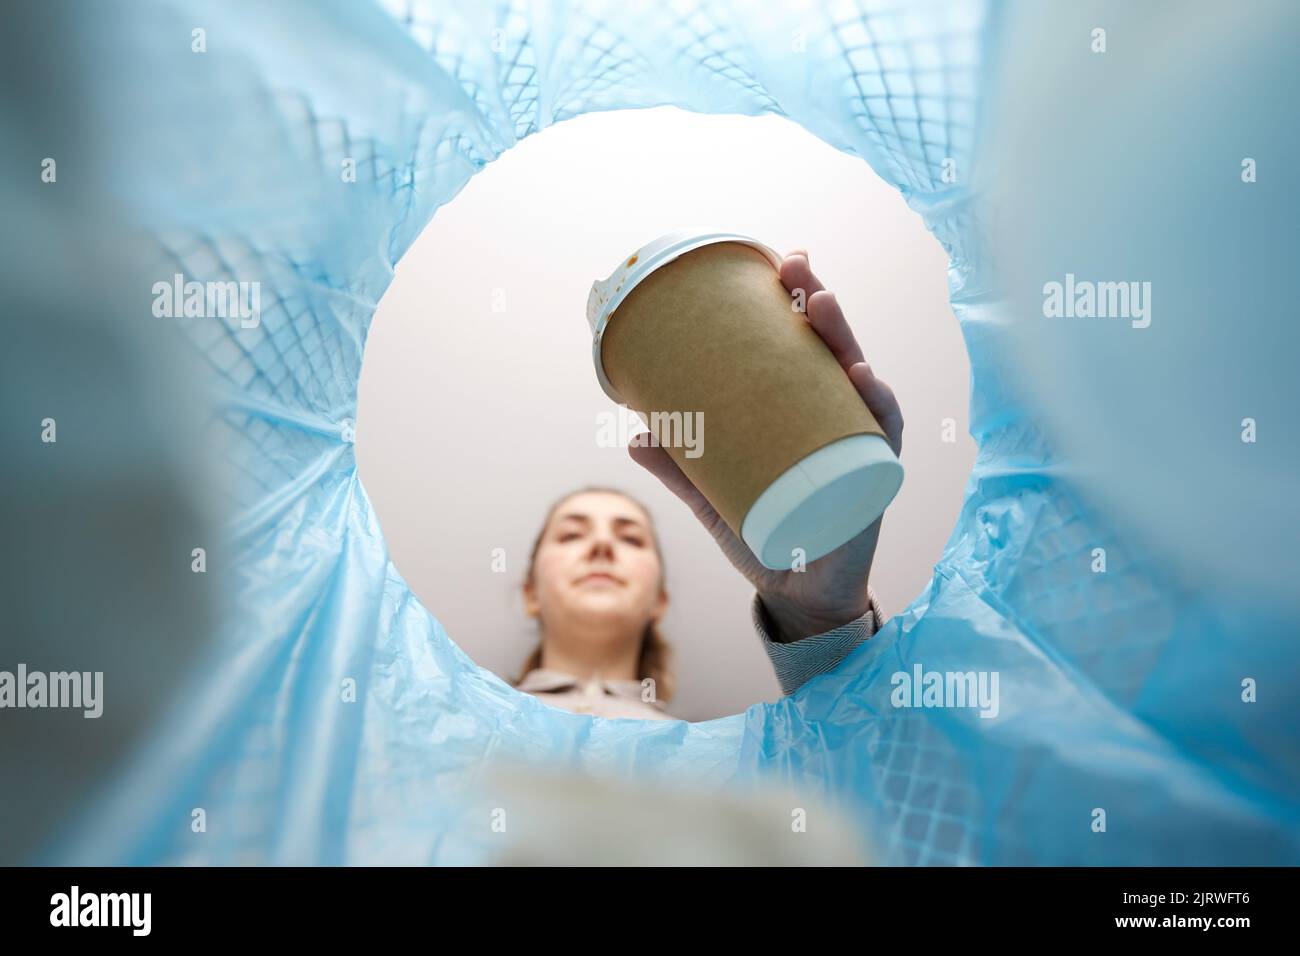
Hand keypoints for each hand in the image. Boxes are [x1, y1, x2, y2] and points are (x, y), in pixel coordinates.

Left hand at [629, 249, 903, 641]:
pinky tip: (865, 380)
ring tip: (820, 305)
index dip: (796, 305)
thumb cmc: (767, 537)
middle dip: (819, 303)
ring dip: (845, 340)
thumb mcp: (716, 499)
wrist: (798, 596)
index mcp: (805, 416)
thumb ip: (682, 468)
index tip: (777, 265)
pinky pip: (882, 436)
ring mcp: (860, 447)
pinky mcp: (873, 481)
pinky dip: (878, 407)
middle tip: (796, 265)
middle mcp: (839, 421)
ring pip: (861, 381)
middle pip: (835, 352)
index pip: (805, 350)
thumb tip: (636, 434)